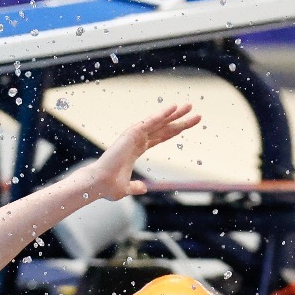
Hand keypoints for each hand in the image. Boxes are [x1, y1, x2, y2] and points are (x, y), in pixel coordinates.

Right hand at [85, 103, 200, 201]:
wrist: (99, 184)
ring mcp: (134, 136)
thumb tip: (143, 188)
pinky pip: (149, 122)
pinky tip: (174, 108)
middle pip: (163, 128)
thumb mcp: (127, 188)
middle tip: (195, 113)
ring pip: (159, 122)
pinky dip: (161, 114)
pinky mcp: (131, 134)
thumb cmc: (108, 187)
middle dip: (179, 120)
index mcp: (136, 150)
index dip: (174, 131)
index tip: (186, 126)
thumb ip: (136, 186)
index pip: (160, 138)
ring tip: (189, 106)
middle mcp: (136, 140)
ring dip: (174, 114)